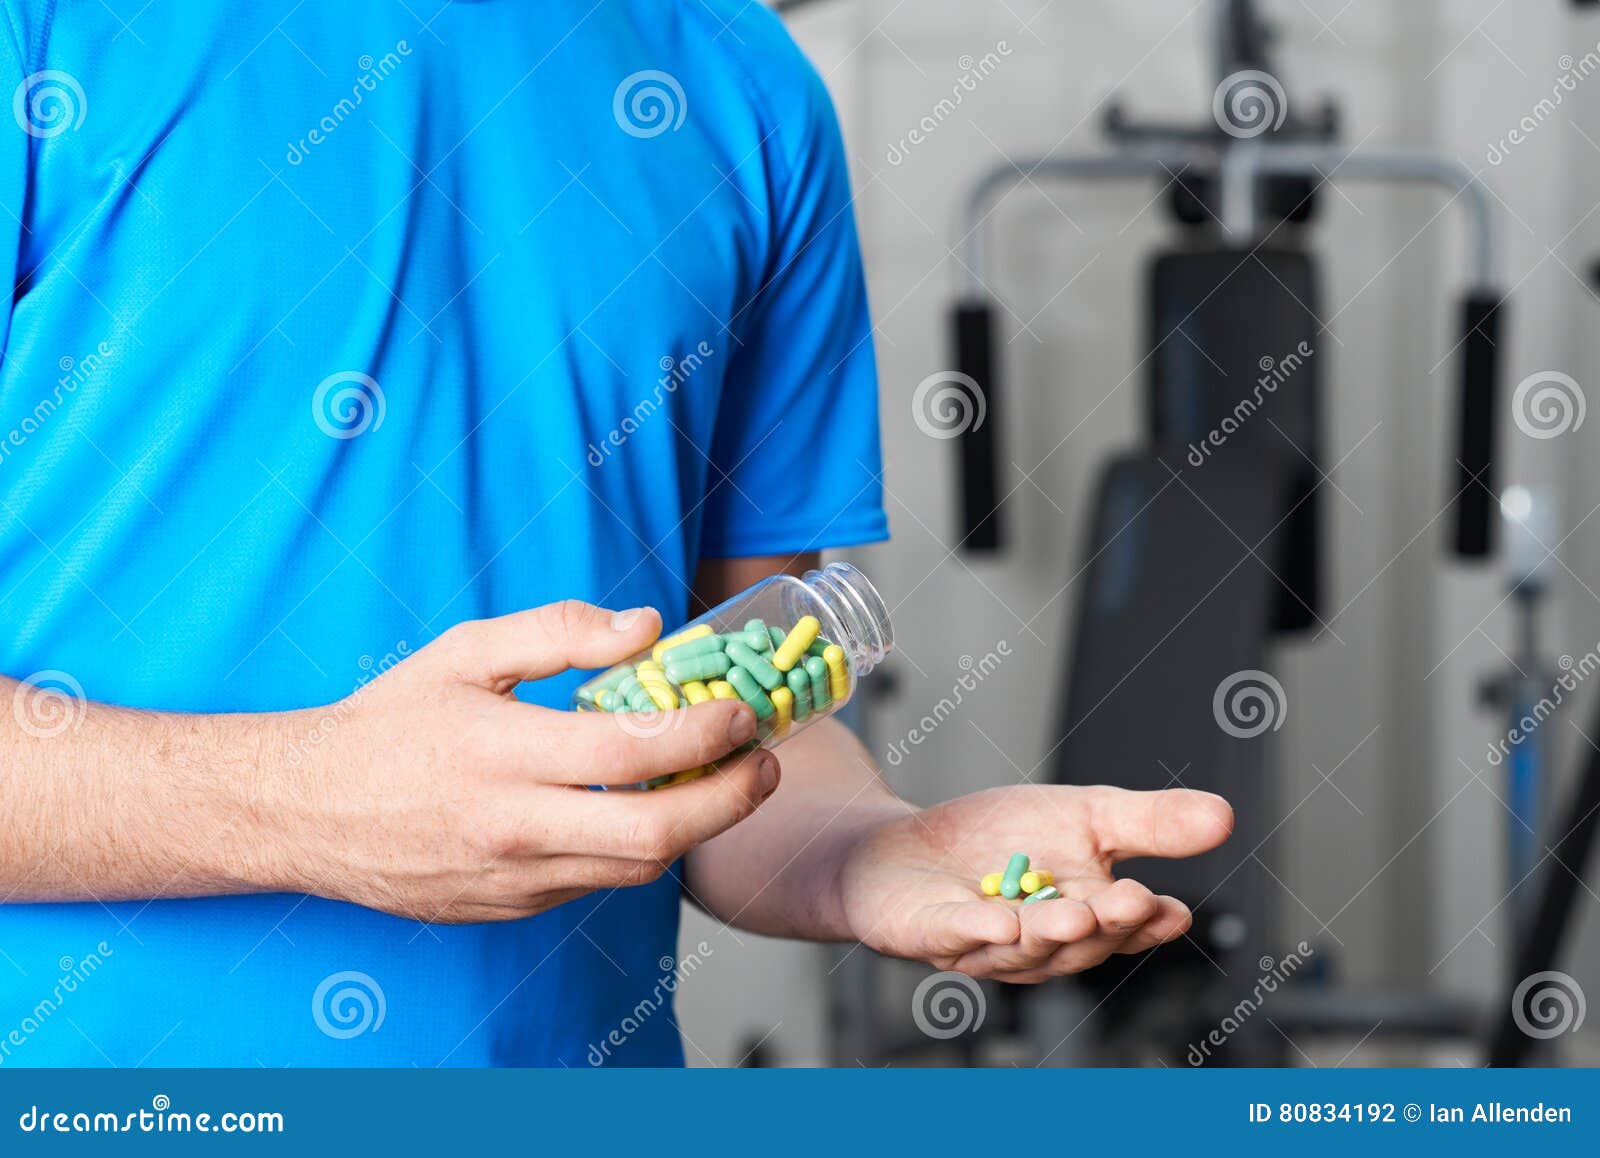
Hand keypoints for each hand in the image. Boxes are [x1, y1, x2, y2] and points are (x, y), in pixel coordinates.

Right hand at [261, 601, 779, 923]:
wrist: (305, 812)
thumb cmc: (389, 722)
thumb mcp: (465, 654)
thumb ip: (559, 632)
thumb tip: (647, 626)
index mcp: (503, 753)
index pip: (633, 752)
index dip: (707, 734)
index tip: (742, 712)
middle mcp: (513, 826)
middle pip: (655, 833)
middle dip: (732, 800)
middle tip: (764, 765)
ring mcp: (513, 879)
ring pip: (635, 867)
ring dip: (695, 828)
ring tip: (722, 783)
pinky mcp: (510, 909)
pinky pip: (596, 882)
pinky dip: (636, 848)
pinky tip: (649, 808)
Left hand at [836, 784, 1231, 981]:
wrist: (901, 846)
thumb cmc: (995, 838)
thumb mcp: (1083, 814)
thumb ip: (1149, 823)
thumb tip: (1224, 815)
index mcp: (1083, 917)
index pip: (1124, 927)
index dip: (1147, 923)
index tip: (1173, 910)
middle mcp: (1037, 944)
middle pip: (1079, 942)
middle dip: (1105, 924)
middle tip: (1131, 901)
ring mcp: (982, 946)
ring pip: (1023, 946)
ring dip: (1050, 933)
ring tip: (1075, 913)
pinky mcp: (927, 933)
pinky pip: (954, 937)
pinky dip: (975, 932)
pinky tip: (997, 922)